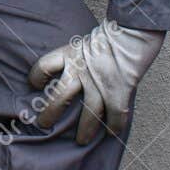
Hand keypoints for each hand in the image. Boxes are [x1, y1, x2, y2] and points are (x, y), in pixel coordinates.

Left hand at [28, 18, 164, 145]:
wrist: (134, 29)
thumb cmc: (114, 32)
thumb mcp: (87, 40)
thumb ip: (80, 55)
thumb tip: (76, 66)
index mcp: (71, 54)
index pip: (44, 66)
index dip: (37, 77)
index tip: (35, 86)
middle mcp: (81, 70)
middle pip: (60, 96)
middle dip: (51, 113)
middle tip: (44, 124)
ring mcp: (100, 82)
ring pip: (89, 111)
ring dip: (85, 128)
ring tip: (81, 140)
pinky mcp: (119, 90)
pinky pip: (115, 114)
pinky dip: (115, 125)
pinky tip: (113, 133)